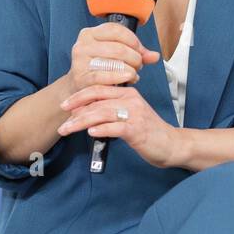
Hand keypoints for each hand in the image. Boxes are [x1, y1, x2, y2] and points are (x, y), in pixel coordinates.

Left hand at [57, 24, 178, 168]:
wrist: (171, 144)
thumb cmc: (147, 131)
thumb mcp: (128, 115)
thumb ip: (110, 110)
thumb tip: (84, 112)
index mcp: (127, 93)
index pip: (98, 89)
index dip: (79, 96)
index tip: (64, 105)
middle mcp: (131, 100)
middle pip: (97, 101)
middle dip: (76, 111)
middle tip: (62, 122)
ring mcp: (135, 115)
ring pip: (102, 113)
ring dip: (82, 122)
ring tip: (68, 130)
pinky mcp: (137, 130)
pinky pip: (115, 127)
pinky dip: (101, 129)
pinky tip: (90, 133)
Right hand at [64, 22, 158, 93]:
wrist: (79, 88)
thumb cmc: (98, 69)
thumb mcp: (114, 55)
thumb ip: (135, 52)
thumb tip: (154, 56)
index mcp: (90, 34)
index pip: (116, 30)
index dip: (133, 40)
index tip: (139, 51)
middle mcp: (82, 45)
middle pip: (119, 48)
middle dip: (135, 58)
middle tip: (138, 66)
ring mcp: (80, 62)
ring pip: (114, 62)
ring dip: (130, 70)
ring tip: (132, 74)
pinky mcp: (81, 78)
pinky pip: (105, 76)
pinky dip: (120, 78)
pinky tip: (127, 79)